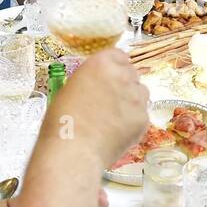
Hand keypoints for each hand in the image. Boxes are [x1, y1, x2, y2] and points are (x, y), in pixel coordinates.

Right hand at [48, 49, 148, 168]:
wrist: (74, 151)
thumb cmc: (62, 121)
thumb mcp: (70, 89)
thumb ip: (90, 80)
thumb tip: (98, 84)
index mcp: (102, 63)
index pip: (119, 55)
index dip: (114, 67)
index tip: (108, 78)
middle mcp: (123, 76)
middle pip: (131, 74)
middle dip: (123, 84)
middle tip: (109, 101)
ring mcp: (137, 98)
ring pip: (141, 93)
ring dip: (131, 101)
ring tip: (113, 118)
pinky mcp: (144, 119)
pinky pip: (142, 115)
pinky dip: (132, 122)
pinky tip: (117, 132)